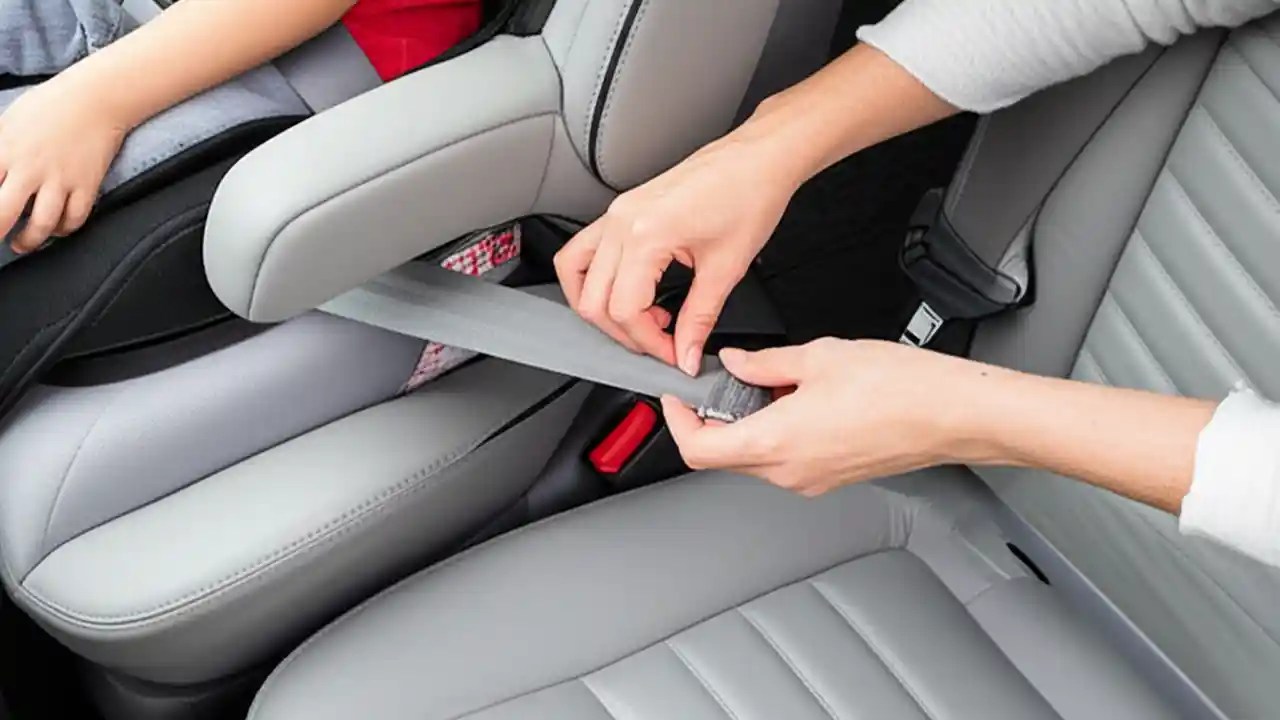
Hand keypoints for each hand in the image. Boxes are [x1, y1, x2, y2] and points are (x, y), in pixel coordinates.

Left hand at [0, 78, 126, 253]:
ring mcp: (61, 179)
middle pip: (3, 215)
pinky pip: (74, 219)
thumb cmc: (46, 108)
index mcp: (4, 151)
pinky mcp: (87, 185)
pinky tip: (55, 228)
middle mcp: (30, 169)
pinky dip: (63, 229)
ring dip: (28, 240)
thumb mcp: (6, 124)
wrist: (94, 99)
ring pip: (42, 225)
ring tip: (20, 243)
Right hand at [555, 125, 806, 374]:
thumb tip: (686, 353)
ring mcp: (617, 212)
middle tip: (661, 343)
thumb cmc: (749, 195)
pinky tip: (631, 291)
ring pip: (575, 274)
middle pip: (593, 300)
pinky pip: (586, 251)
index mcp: (645, 234)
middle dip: (625, 333)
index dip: (649, 343)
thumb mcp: (726, 269)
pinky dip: (598, 280)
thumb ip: (699, 319)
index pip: (623, 310)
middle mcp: (622, 221)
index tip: (675, 354)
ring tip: (637, 320)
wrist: (758, 158)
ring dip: (599, 307)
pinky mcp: (622, 209)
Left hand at [661, 339, 992, 495]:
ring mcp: (810, 480)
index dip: (677, 421)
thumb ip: (766, 362)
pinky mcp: (831, 478)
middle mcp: (789, 472)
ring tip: (769, 384)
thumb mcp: (820, 356)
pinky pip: (784, 459)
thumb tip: (736, 363)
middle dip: (712, 418)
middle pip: (722, 456)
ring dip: (746, 424)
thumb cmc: (902, 388)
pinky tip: (798, 400)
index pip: (698, 448)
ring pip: (753, 458)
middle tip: (720, 381)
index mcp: (777, 441)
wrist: (954, 414)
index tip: (677, 396)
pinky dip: (774, 431)